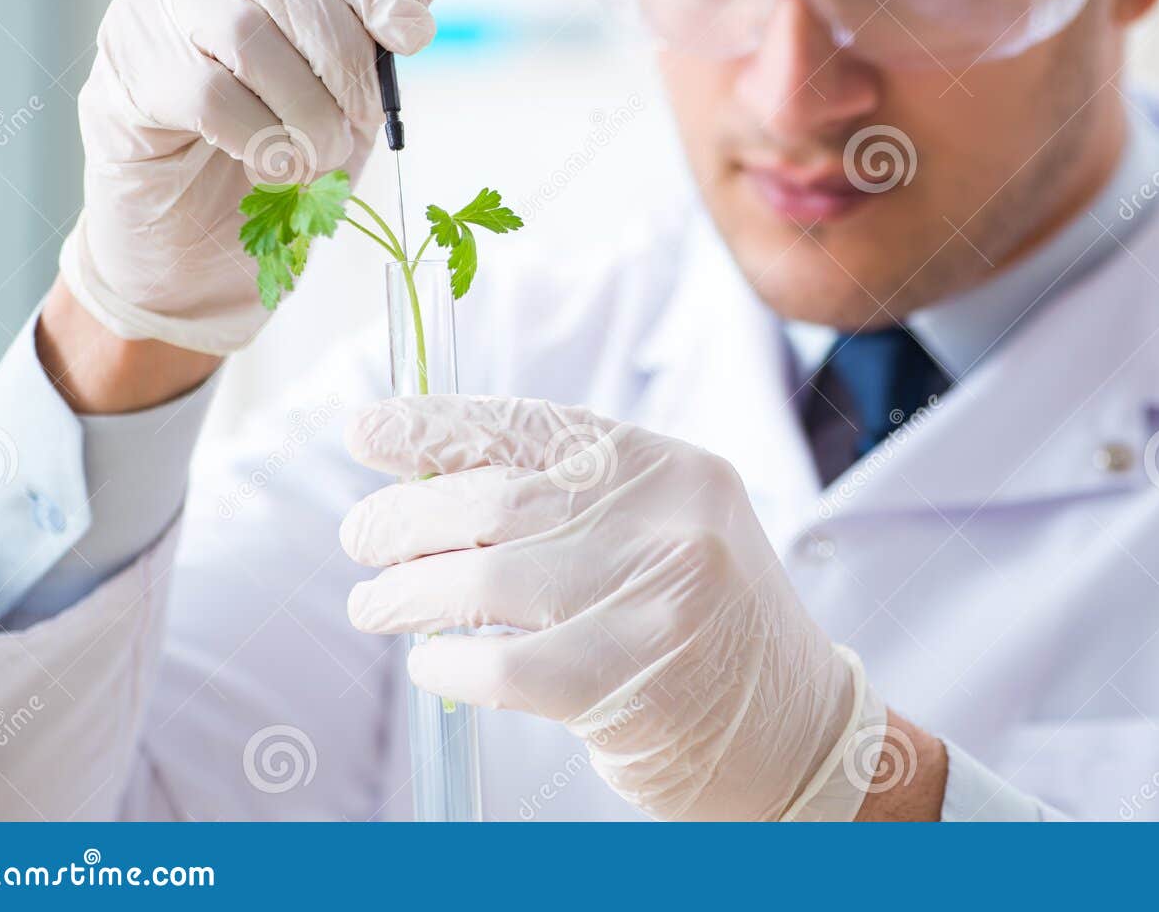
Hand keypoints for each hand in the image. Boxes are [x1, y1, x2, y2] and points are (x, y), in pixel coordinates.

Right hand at [60, 0, 448, 355]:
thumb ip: (386, 21)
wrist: (201, 242)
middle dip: (344, 57)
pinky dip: (261, 142)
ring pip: (245, 35)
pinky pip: (208, 95)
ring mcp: (152, 10)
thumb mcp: (355, 88)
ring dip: (306, 112)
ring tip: (321, 156)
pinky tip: (273, 169)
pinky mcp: (125, 73)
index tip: (412, 34)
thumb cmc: (283, 149)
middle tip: (363, 119)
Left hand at [340, 395, 888, 820]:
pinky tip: (433, 665)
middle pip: (493, 501)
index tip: (366, 432)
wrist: (797, 733)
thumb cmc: (704, 627)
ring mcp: (654, 597)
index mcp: (667, 467)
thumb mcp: (658, 533)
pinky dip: (446, 664)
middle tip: (361, 538)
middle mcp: (668, 519)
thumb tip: (422, 478)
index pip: (531, 426)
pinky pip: (499, 665)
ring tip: (374, 603)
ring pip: (482, 580)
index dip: (436, 426)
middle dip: (403, 518)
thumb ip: (564, 503)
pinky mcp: (631, 680)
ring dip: (405, 592)